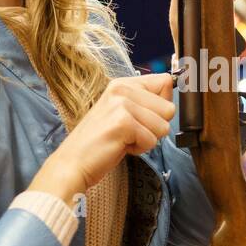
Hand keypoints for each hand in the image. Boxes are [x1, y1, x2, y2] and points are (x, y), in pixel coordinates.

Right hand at [31, 74, 176, 204]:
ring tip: (124, 140)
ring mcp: (122, 105)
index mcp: (122, 84)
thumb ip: (144, 104)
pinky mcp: (123, 123)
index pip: (165, 81)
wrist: (73, 163)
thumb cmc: (99, 142)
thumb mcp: (122, 114)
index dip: (162, 106)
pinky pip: (152, 140)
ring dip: (147, 139)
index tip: (145, 118)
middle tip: (131, 133)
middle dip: (155, 127)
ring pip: (163, 126)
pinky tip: (120, 146)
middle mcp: (122, 89)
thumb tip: (171, 104)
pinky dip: (140, 149)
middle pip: (169, 108)